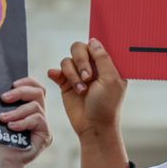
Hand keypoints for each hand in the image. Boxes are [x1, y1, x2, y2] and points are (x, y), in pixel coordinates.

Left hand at [0, 77, 51, 167]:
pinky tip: (11, 127)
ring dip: (17, 111)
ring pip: (36, 107)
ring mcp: (44, 125)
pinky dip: (23, 122)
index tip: (12, 83)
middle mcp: (39, 114)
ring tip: (2, 118)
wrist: (1, 161)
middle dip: (21, 92)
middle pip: (39, 92)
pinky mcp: (46, 136)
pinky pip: (38, 120)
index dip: (26, 81)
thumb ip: (4, 105)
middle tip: (4, 98)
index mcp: (29, 107)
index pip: (35, 88)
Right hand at [47, 39, 129, 167]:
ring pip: (67, 60)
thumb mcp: (110, 80)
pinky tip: (56, 76)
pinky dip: (56, 73)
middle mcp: (92, 67)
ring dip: (72, 74)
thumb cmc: (106, 105)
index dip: (93, 47)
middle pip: (79, 48)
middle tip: (88, 77)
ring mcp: (78, 74)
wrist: (93, 126)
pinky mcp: (65, 84)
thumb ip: (102, 58)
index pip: (97, 45)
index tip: (94, 49)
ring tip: (81, 89)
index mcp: (106, 64)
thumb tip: (93, 41)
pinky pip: (57, 70)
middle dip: (81, 61)